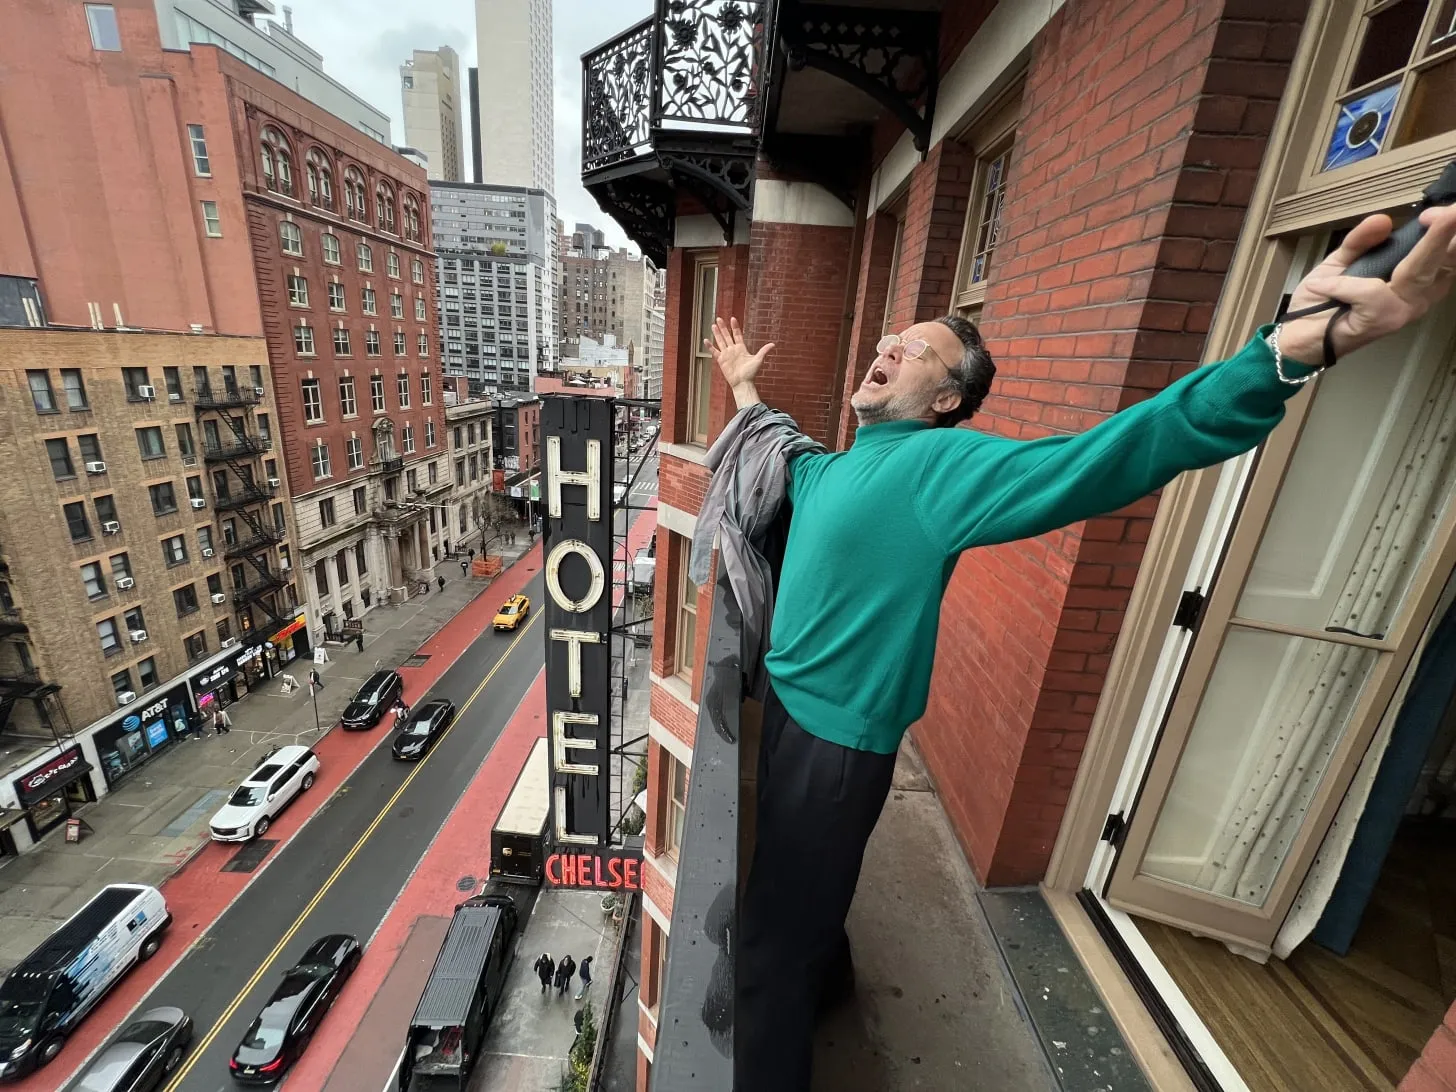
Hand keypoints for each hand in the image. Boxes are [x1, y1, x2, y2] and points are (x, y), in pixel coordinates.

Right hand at [707, 317, 772, 408]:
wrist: (743, 383)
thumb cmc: (751, 373)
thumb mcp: (758, 360)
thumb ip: (764, 351)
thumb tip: (773, 344)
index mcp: (741, 348)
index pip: (737, 334)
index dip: (735, 327)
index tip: (732, 319)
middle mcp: (733, 349)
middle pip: (727, 336)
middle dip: (723, 327)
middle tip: (719, 318)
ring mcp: (726, 354)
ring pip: (720, 341)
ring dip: (717, 333)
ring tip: (713, 325)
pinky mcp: (721, 360)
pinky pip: (714, 352)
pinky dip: (710, 346)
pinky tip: (706, 340)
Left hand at [1280, 205, 1455, 363]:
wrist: (1298, 337)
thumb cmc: (1321, 303)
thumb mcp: (1340, 263)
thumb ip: (1361, 241)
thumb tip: (1384, 220)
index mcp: (1413, 283)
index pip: (1445, 256)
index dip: (1449, 232)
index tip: (1447, 210)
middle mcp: (1415, 298)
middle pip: (1443, 261)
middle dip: (1450, 232)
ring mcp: (1402, 310)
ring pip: (1418, 272)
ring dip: (1430, 244)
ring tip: (1436, 218)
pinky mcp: (1382, 320)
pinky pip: (1370, 291)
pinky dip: (1343, 285)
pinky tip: (1324, 287)